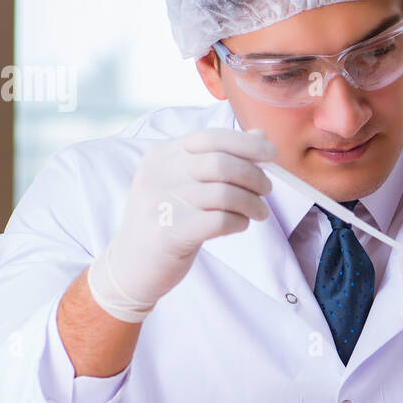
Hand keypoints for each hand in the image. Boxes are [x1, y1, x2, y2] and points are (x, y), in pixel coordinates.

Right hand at [88, 127, 275, 321]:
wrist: (132, 266)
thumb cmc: (166, 221)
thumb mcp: (183, 183)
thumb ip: (217, 158)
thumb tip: (259, 136)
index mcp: (161, 156)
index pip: (210, 138)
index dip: (246, 143)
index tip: (271, 153)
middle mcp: (158, 174)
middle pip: (221, 163)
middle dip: (254, 175)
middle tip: (266, 189)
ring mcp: (162, 203)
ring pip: (225, 193)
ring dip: (252, 202)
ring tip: (259, 212)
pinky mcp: (171, 231)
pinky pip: (220, 220)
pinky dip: (239, 221)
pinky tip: (239, 225)